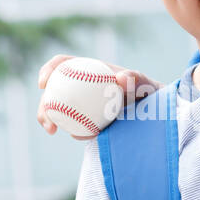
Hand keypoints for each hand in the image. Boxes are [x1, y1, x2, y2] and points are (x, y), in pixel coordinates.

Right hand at [35, 54, 162, 137]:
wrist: (156, 112)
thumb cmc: (149, 92)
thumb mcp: (145, 83)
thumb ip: (135, 79)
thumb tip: (120, 78)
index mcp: (89, 70)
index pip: (63, 64)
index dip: (48, 70)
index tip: (44, 83)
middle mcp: (82, 87)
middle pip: (55, 91)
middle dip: (43, 104)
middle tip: (47, 119)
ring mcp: (84, 105)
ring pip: (61, 111)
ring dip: (50, 119)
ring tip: (53, 129)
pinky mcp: (90, 121)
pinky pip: (78, 126)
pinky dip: (75, 130)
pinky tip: (80, 135)